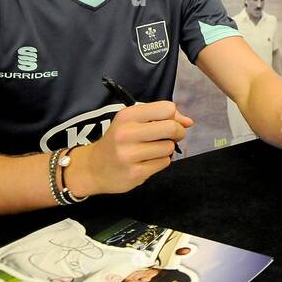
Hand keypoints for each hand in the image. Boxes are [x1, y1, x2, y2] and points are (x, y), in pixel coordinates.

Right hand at [65, 101, 192, 196]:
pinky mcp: (135, 172)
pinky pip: (164, 163)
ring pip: (169, 148)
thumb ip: (161, 118)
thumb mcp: (133, 122)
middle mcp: (127, 133)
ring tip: (152, 151)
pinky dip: (160, 162)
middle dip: (178, 133)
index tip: (169, 123)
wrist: (93, 168)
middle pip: (171, 128)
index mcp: (128, 116)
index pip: (166, 108)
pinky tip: (146, 162)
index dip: (174, 116)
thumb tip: (189, 122)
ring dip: (166, 150)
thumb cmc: (117, 141)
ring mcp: (130, 154)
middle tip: (171, 137)